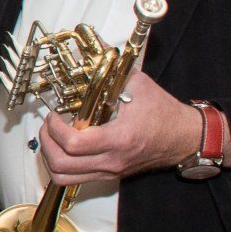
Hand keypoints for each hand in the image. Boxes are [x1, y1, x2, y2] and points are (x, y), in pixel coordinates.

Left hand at [39, 72, 216, 183]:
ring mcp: (109, 171)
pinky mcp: (108, 175)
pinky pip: (74, 179)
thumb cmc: (164, 114)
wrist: (184, 138)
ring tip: (52, 137)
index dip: (55, 129)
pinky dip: (61, 165)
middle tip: (48, 125)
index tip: (53, 114)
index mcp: (119, 139)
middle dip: (46, 143)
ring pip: (64, 178)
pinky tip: (63, 147)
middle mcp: (111, 160)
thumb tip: (92, 52)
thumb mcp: (138, 85)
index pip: (73, 143)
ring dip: (50, 157)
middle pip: (61, 165)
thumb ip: (112, 71)